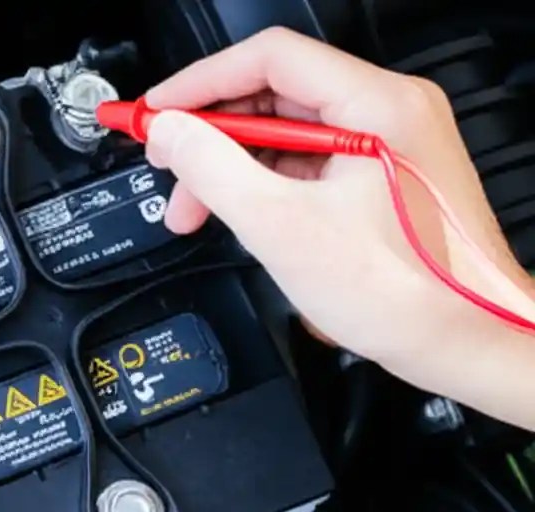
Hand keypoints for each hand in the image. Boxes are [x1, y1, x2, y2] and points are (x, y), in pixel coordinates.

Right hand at [141, 27, 534, 428]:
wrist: (463, 343)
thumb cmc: (404, 293)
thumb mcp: (280, 226)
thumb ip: (212, 169)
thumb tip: (170, 132)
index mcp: (377, 106)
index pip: (269, 58)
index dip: (200, 83)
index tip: (157, 111)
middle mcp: (391, 113)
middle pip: (274, 94)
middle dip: (211, 134)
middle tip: (168, 164)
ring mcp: (390, 145)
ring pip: (287, 132)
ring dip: (233, 167)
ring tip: (197, 208)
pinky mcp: (384, 178)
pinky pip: (309, 162)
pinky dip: (266, 185)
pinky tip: (241, 216)